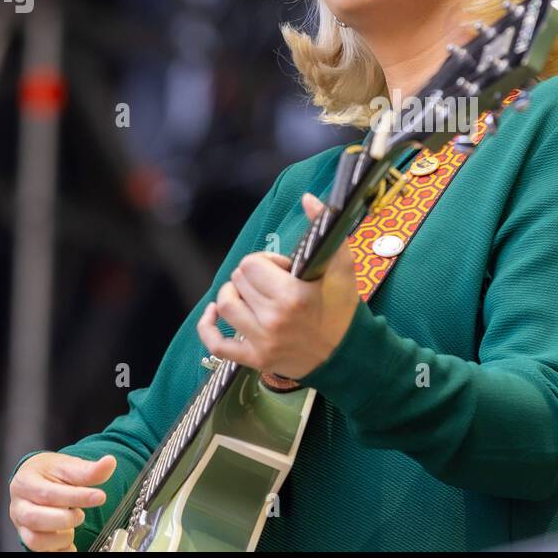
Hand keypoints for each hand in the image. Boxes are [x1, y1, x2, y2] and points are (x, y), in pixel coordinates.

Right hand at [9, 451, 113, 551]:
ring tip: (72, 526)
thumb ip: (88, 470)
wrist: (37, 480)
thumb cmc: (50, 474)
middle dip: (65, 519)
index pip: (49, 493)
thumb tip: (109, 463)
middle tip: (81, 514)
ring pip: (35, 540)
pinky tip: (70, 542)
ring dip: (61, 537)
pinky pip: (39, 551)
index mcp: (26, 482)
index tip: (100, 497)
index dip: (77, 497)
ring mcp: (21, 525)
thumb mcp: (68, 466)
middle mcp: (19, 505)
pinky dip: (59, 549)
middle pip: (35, 518)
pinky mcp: (28, 538)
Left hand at [198, 193, 358, 380]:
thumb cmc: (344, 307)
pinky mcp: (255, 359)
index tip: (284, 270)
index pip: (252, 264)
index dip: (266, 261)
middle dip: (253, 276)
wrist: (349, 354)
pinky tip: (213, 312)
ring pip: (225, 305)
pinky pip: (216, 344)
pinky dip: (208, 327)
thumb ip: (324, 229)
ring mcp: (262, 342)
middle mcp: (274, 319)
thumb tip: (307, 198)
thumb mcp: (343, 265)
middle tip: (274, 284)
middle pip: (237, 281)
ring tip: (251, 295)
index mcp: (293, 295)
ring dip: (233, 294)